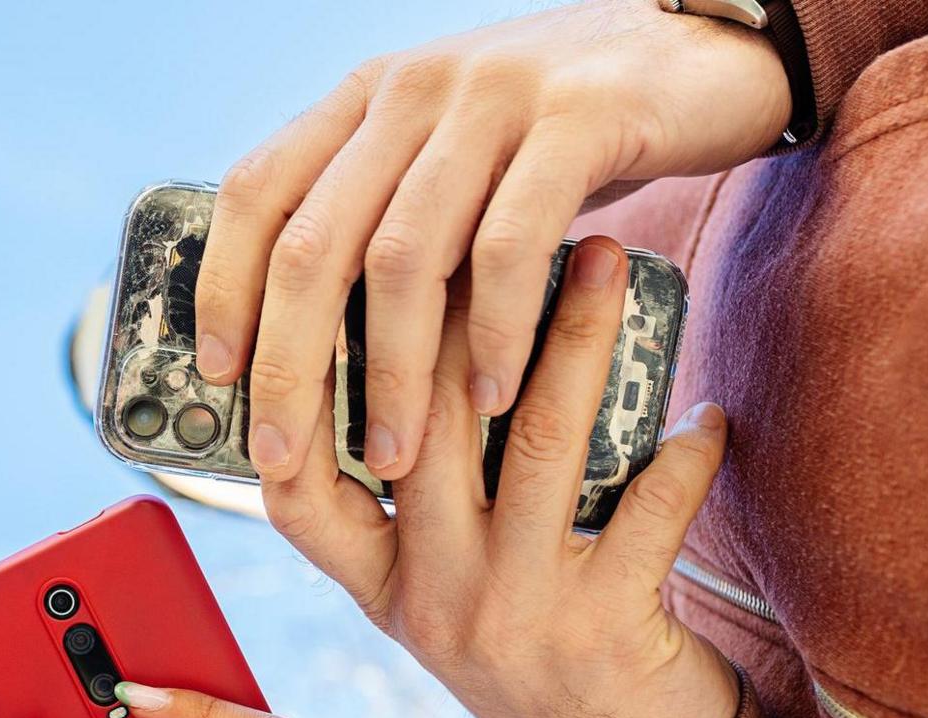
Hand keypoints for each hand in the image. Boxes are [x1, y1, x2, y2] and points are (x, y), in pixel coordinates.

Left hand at [195, 0, 787, 479]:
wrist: (711, 54)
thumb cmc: (571, 135)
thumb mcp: (459, 156)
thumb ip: (393, 214)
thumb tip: (310, 339)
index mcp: (369, 96)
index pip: (257, 190)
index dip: (224, 285)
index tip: (217, 372)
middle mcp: (415, 88)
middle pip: (314, 240)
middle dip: (289, 362)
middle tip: (284, 452)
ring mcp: (493, 96)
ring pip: (403, 257)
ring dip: (392, 373)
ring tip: (396, 453)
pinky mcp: (578, 120)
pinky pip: (509, 247)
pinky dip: (493, 334)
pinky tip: (492, 395)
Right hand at [264, 238, 736, 717]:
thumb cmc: (530, 649)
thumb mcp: (441, 595)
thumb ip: (414, 507)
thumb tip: (418, 346)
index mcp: (380, 589)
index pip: (297, 490)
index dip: (300, 393)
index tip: (331, 291)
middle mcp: (431, 600)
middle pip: (425, 425)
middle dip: (463, 305)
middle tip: (500, 211)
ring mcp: (514, 614)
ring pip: (535, 444)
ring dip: (578, 338)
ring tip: (609, 258)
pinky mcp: (606, 627)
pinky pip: (649, 511)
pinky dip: (685, 452)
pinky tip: (706, 412)